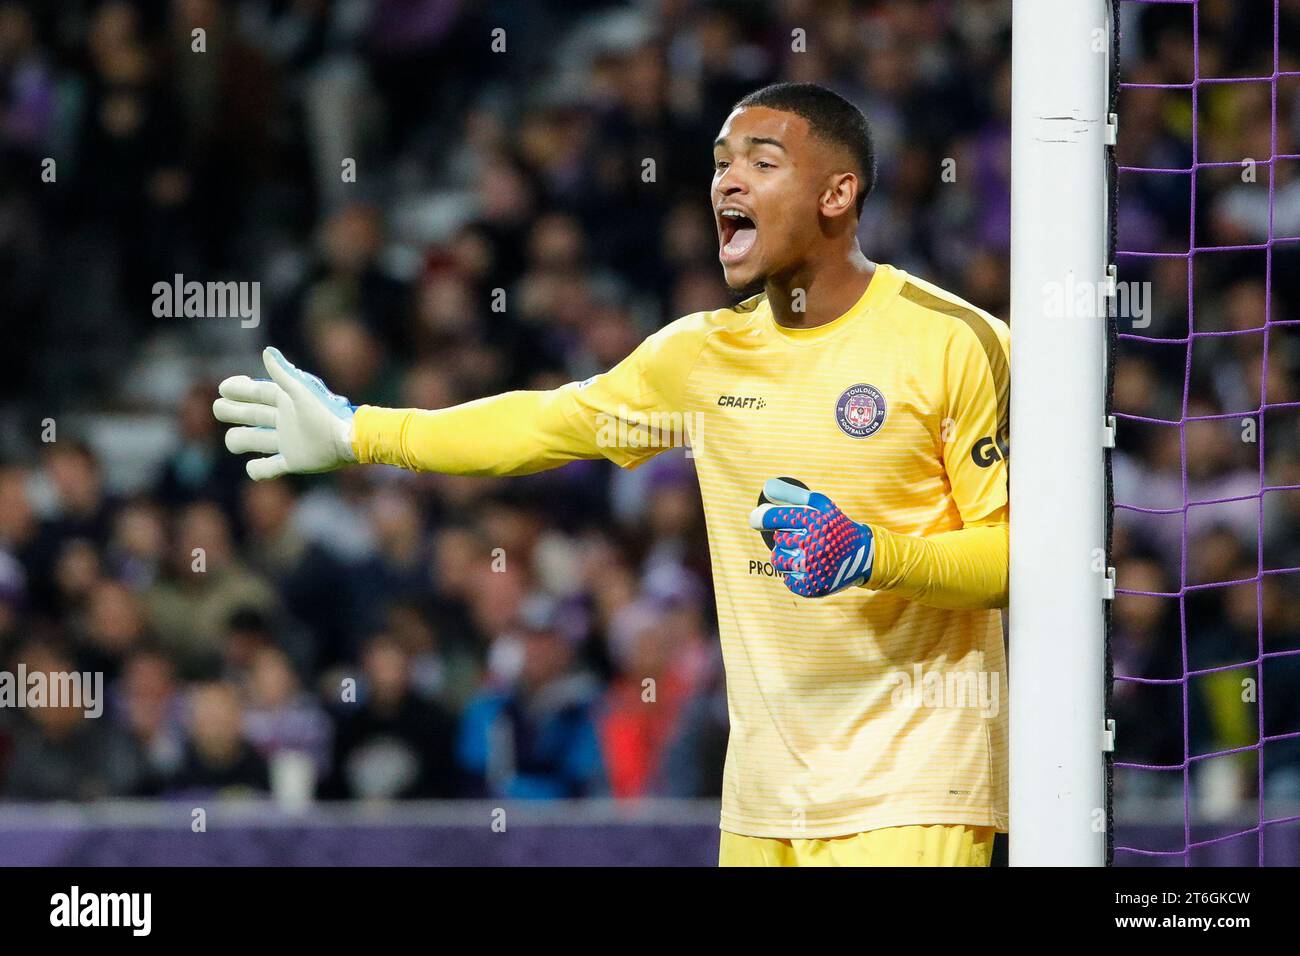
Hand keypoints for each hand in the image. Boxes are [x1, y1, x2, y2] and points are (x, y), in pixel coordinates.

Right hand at [212, 347, 356, 480]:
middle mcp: (284, 421)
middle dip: (233, 411)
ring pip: (253, 441)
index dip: (239, 389)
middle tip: (221, 408)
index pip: (257, 393)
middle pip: (250, 415)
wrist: (347, 440)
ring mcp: (287, 442)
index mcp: (286, 401)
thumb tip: (267, 351)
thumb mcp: (301, 391)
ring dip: (240, 440)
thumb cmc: (325, 412)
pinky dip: (257, 470)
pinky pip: (269, 468)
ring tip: (234, 439)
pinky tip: (251, 466)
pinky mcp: (293, 462)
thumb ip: (283, 374)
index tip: (224, 388)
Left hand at [748, 478, 873, 597]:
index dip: (763, 518)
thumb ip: (791, 494)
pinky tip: (806, 567)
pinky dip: (793, 574)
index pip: (778, 518)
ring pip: (779, 561)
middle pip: (778, 540)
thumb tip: (766, 487)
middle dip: (785, 538)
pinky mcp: (815, 586)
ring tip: (801, 553)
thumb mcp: (819, 504)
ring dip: (784, 556)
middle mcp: (816, 545)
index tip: (755, 519)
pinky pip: (788, 580)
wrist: (864, 555)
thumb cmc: (834, 525)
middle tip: (801, 539)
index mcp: (817, 522)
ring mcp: (815, 568)